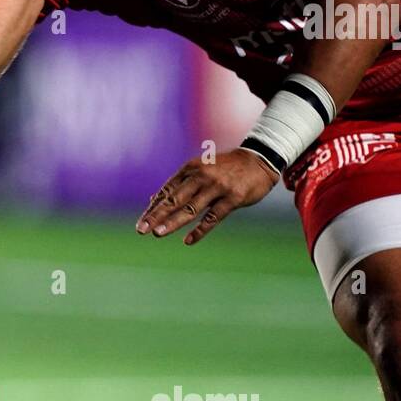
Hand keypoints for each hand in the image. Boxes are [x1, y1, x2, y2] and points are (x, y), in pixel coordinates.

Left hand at [136, 148, 277, 244]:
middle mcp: (202, 176)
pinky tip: (188, 241)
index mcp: (191, 168)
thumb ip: (178, 184)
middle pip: (174, 199)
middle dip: (156, 215)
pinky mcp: (233, 198)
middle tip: (141, 230)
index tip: (142, 222)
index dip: (153, 207)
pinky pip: (213, 217)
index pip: (167, 190)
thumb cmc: (226, 168)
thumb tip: (153, 199)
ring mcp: (217, 187)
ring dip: (172, 222)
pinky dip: (200, 230)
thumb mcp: (200, 169)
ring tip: (157, 234)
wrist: (260, 159)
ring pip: (190, 208)